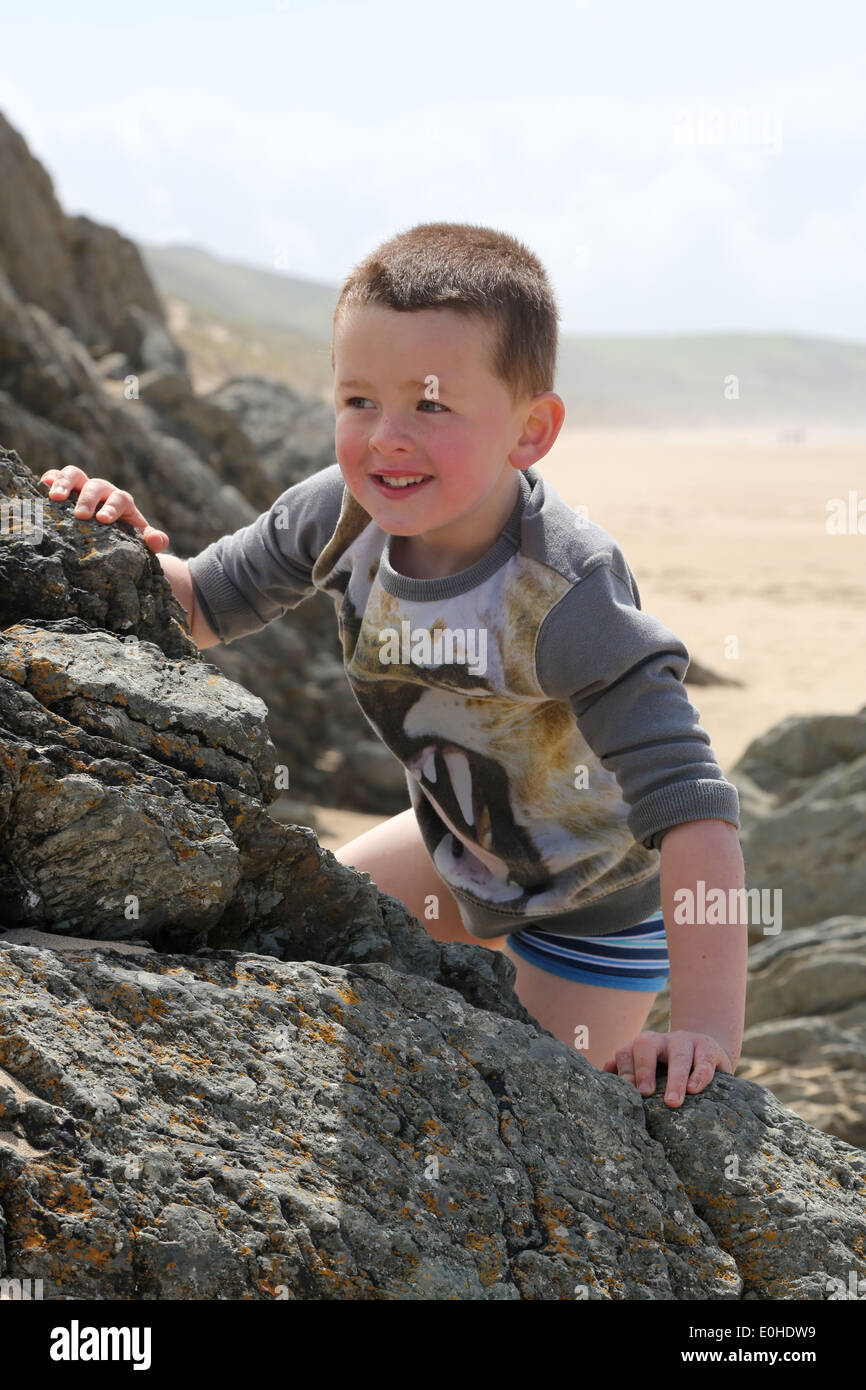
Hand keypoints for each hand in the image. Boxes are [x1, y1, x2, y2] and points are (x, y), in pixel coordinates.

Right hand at [39, 466, 169, 553]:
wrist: (110, 532)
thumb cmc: (126, 536)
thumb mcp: (141, 541)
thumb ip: (154, 540)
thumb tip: (158, 541)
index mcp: (122, 501)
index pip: (120, 498)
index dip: (112, 507)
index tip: (104, 520)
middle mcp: (102, 490)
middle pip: (95, 485)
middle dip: (88, 498)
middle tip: (80, 515)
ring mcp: (82, 486)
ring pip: (74, 474)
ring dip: (64, 483)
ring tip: (55, 498)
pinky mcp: (65, 488)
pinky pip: (55, 476)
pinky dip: (49, 479)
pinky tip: (41, 488)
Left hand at [602, 1030, 735, 1107]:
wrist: (706, 1049)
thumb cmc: (669, 1065)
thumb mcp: (649, 1066)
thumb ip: (626, 1070)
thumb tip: (602, 1074)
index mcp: (642, 1045)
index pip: (625, 1051)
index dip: (624, 1071)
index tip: (629, 1093)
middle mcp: (661, 1040)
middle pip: (646, 1045)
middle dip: (644, 1069)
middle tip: (646, 1093)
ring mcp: (686, 1041)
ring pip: (678, 1056)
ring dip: (675, 1079)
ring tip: (673, 1102)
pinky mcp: (708, 1049)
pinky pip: (704, 1060)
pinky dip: (700, 1075)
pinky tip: (694, 1089)